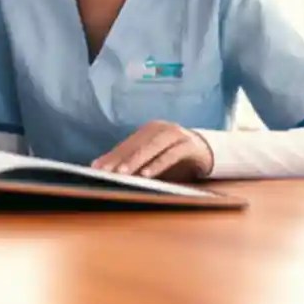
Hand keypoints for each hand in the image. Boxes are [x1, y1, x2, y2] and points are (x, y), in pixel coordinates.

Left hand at [91, 121, 214, 180]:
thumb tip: (102, 167)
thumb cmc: (174, 156)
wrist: (208, 151)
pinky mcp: (189, 144)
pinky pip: (170, 154)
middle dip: (119, 159)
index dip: (111, 156)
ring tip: (122, 173)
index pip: (126, 144)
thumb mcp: (152, 159)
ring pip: (151, 147)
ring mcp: (175, 134)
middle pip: (136, 144)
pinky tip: (147, 174)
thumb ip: (132, 162)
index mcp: (148, 130)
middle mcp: (160, 128)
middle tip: (105, 172)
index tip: (95, 168)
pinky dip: (157, 164)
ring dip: (136, 160)